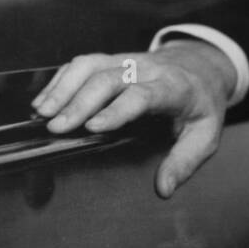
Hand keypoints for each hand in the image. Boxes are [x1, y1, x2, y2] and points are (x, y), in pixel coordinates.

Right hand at [32, 41, 238, 197]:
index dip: (117, 109)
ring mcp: (128, 59)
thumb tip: (164, 189)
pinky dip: (60, 79)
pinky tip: (44, 100)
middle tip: (57, 127)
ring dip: (63, 87)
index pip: (143, 95)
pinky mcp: (113, 58)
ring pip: (91, 64)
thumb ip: (184, 162)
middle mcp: (149, 69)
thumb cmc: (202, 105)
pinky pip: (83, 63)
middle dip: (80, 101)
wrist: (202, 66)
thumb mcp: (206, 135)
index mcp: (175, 88)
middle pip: (109, 78)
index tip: (92, 126)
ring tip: (42, 112)